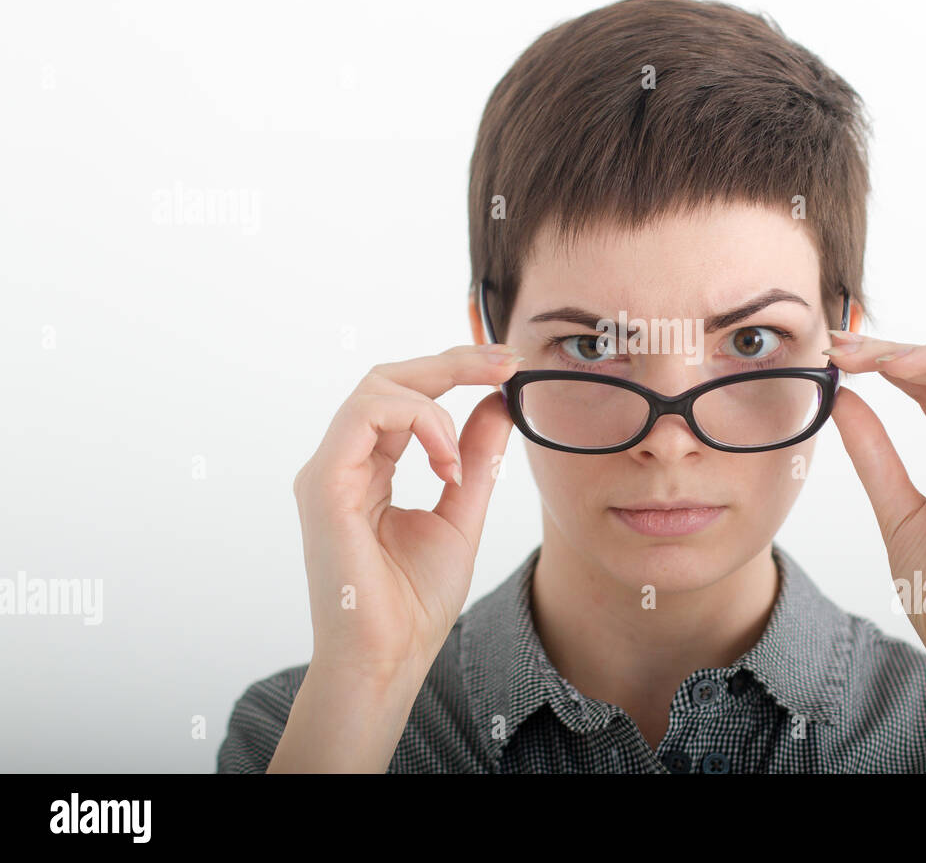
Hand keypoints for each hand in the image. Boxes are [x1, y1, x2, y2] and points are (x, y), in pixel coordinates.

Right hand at [291, 344, 520, 680]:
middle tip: (504, 361)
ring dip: (437, 398)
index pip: (406, 397)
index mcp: (368, 468)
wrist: (387, 659)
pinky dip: (419, 424)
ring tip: (462, 454)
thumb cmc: (414, 603)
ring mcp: (328, 470)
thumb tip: (497, 403)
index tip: (507, 366)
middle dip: (452, 362)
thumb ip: (475, 458)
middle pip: (389, 378)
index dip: (455, 371)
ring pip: (376, 387)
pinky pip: (366, 416)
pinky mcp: (323, 483)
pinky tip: (447, 466)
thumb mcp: (462, 514)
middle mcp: (343, 463)